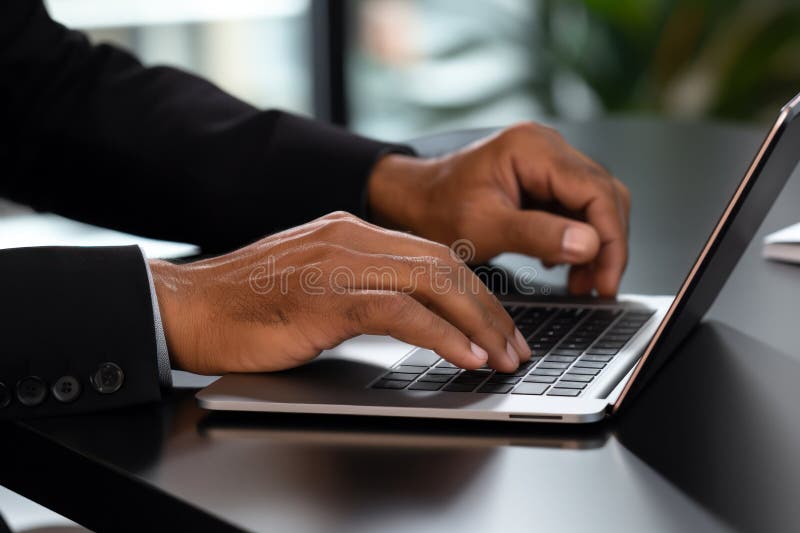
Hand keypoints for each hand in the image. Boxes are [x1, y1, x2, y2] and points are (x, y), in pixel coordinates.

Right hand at [150, 212, 530, 374]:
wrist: (185, 307)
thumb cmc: (245, 305)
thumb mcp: (313, 284)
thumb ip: (359, 287)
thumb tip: (411, 316)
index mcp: (350, 231)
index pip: (433, 254)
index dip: (476, 293)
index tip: (499, 326)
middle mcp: (350, 237)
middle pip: (444, 266)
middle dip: (488, 310)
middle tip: (515, 347)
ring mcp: (338, 263)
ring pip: (432, 283)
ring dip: (476, 324)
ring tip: (501, 357)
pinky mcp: (325, 296)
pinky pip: (399, 312)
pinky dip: (440, 335)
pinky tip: (463, 357)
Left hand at [368, 122, 629, 295]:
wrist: (415, 201)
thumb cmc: (439, 209)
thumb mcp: (486, 228)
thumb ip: (538, 235)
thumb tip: (590, 245)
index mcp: (533, 149)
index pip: (597, 192)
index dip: (610, 240)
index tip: (606, 279)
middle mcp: (546, 147)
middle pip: (604, 196)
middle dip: (606, 246)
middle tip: (597, 286)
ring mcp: (547, 160)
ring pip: (594, 204)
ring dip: (593, 245)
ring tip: (580, 282)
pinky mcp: (543, 178)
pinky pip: (575, 208)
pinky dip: (576, 239)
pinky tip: (561, 264)